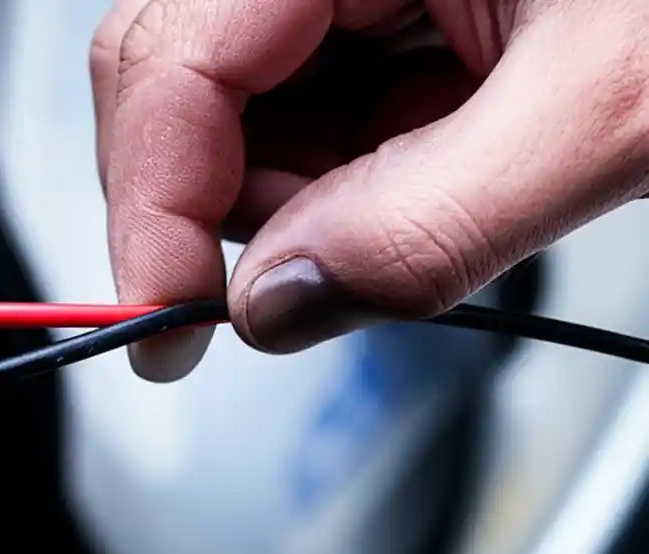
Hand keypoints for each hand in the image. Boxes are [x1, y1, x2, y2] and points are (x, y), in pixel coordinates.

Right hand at [91, 0, 648, 379]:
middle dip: (217, 205)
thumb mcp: (608, 112)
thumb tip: (278, 305)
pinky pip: (296, 102)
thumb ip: (428, 226)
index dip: (149, 206)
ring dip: (287, 195)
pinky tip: (414, 169)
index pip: (171, 62)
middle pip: (172, 82)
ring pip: (227, 106)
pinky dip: (332, 172)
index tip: (164, 323)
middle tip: (295, 282)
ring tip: (408, 203)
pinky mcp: (368, 5)